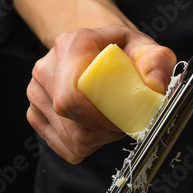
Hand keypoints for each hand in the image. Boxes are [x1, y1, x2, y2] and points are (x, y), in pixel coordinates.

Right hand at [27, 25, 175, 163]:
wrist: (100, 51)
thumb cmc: (122, 53)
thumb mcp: (147, 49)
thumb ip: (157, 62)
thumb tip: (154, 85)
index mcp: (73, 46)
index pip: (72, 97)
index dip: (101, 118)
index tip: (122, 117)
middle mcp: (47, 68)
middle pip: (73, 123)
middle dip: (105, 131)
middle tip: (122, 119)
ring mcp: (36, 92)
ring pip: (71, 139)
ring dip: (98, 139)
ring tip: (110, 119)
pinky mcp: (36, 114)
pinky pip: (64, 147)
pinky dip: (85, 145)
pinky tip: (96, 127)